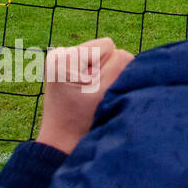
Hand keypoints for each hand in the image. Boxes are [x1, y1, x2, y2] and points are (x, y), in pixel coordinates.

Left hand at [35, 37, 133, 153]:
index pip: (108, 46)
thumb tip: (128, 53)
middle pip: (104, 50)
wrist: (62, 141)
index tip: (96, 88)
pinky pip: (93, 64)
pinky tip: (85, 92)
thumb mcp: (106, 90)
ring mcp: (61, 61)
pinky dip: (94, 77)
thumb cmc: (82, 119)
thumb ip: (121, 64)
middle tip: (93, 93)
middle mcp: (59, 54)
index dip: (111, 67)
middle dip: (106, 70)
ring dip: (101, 74)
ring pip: (100, 57)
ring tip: (88, 94)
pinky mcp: (65, 68)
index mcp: (65, 57)